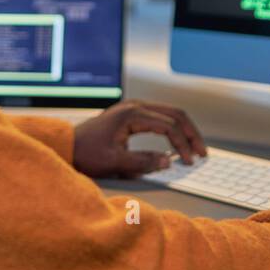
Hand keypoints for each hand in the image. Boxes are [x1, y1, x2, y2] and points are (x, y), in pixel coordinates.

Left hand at [72, 99, 207, 179]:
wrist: (67, 146)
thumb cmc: (86, 154)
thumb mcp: (114, 163)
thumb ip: (143, 162)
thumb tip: (168, 162)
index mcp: (132, 115)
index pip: (168, 126)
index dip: (182, 144)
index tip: (189, 162)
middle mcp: (135, 106)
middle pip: (175, 114)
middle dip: (191, 133)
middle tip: (202, 152)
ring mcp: (133, 108)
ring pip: (169, 113)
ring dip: (184, 130)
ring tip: (195, 148)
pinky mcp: (131, 114)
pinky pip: (160, 116)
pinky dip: (173, 128)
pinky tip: (178, 142)